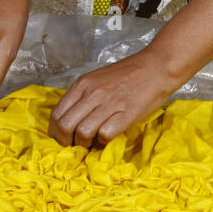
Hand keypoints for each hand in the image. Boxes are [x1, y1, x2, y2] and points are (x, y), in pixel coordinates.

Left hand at [47, 49, 177, 147]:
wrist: (157, 66)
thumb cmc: (130, 73)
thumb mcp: (98, 78)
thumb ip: (84, 95)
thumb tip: (73, 118)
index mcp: (83, 84)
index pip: (57, 113)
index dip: (55, 131)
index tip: (61, 138)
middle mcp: (92, 93)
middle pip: (65, 125)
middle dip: (65, 141)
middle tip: (73, 145)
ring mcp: (109, 103)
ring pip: (82, 132)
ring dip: (85, 143)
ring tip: (92, 143)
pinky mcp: (126, 113)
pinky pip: (105, 134)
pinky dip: (103, 141)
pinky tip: (108, 137)